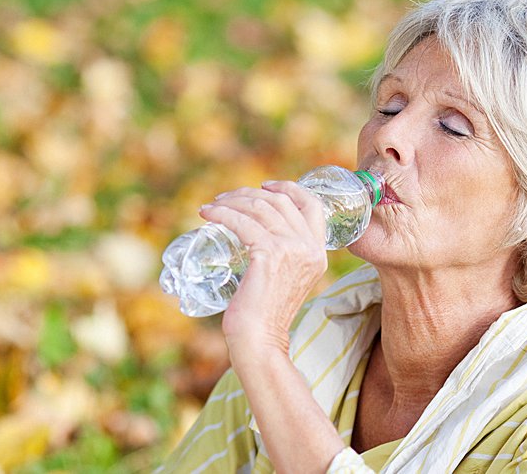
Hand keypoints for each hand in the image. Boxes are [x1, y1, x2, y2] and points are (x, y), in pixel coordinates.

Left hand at [198, 180, 327, 358]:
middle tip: (225, 200)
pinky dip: (222, 214)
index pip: (312, 205)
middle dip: (249, 194)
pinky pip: (243, 222)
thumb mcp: (283, 280)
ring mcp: (292, 250)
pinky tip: (207, 214)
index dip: (288, 188)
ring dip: (232, 201)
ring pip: (260, 208)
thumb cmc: (264, 316)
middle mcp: (310, 248)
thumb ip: (282, 259)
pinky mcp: (270, 254)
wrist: (260, 341)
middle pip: (280, 202)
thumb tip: (258, 238)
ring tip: (212, 207)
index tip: (264, 185)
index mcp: (318, 253)